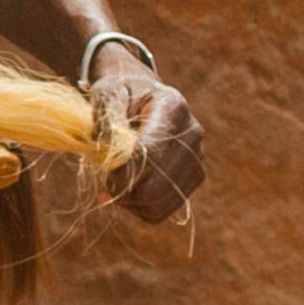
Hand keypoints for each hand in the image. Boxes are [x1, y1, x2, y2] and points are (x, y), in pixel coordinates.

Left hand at [92, 58, 206, 222]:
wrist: (144, 96)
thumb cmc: (121, 94)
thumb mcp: (107, 94)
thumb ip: (106, 117)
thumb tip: (108, 146)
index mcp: (172, 106)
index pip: (150, 153)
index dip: (123, 172)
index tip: (105, 173)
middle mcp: (193, 133)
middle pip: (156, 185)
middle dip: (125, 191)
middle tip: (107, 183)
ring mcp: (198, 157)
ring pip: (159, 203)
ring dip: (130, 203)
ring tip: (116, 186)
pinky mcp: (195, 176)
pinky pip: (163, 210)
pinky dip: (141, 209)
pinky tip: (129, 193)